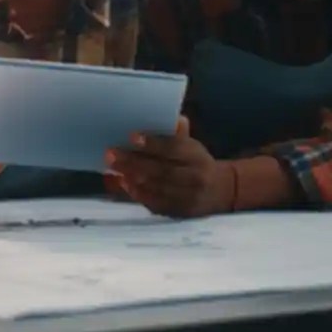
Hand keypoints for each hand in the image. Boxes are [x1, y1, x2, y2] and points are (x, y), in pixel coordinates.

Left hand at [106, 117, 234, 218]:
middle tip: (111, 154)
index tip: (132, 137)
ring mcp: (188, 197)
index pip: (174, 149)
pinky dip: (138, 193)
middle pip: (161, 170)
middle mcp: (195, 178)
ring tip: (114, 168)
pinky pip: (156, 203)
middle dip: (133, 162)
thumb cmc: (198, 163)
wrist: (221, 192)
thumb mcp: (192, 146)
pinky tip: (124, 184)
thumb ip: (179, 134)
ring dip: (132, 178)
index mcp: (197, 157)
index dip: (153, 144)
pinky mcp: (180, 212)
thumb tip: (173, 119)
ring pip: (157, 188)